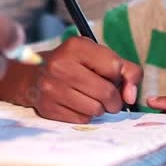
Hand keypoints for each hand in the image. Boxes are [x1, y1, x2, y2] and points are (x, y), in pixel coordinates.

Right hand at [16, 36, 141, 122]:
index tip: (111, 77)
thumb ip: (126, 70)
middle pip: (107, 92)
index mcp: (75, 46)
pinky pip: (82, 119)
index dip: (118, 76)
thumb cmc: (73, 64)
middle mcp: (61, 65)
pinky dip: (86, 114)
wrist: (33, 76)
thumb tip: (131, 97)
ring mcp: (52, 87)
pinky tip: (77, 104)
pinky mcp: (48, 107)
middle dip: (114, 99)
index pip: (115, 66)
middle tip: (109, 97)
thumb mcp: (97, 55)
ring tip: (91, 98)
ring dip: (100, 108)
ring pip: (96, 109)